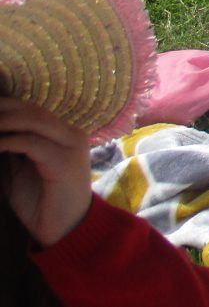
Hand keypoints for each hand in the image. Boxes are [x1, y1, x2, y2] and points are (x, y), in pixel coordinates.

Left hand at [0, 98, 92, 247]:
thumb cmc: (40, 204)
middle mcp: (71, 133)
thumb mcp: (19, 172)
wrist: (64, 231)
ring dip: (1, 122)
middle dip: (1, 110)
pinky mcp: (65, 160)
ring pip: (33, 120)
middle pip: (31, 110)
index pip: (30, 109)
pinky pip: (32, 143)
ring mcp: (71, 144)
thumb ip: (10, 150)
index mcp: (62, 134)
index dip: (4, 106)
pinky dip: (7, 142)